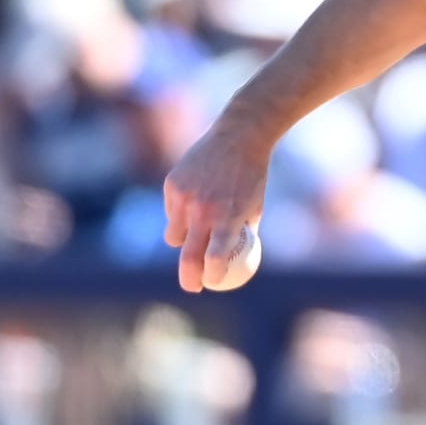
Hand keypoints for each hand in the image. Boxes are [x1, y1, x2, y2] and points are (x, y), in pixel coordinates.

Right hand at [163, 122, 269, 292]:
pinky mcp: (172, 186)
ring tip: (198, 226)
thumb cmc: (251, 176)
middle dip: (188, 278)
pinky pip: (171, 212)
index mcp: (228, 218)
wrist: (239, 138)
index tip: (212, 283)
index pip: (215, 259)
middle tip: (193, 286)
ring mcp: (184, 198)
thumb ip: (241, 233)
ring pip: (174, 236)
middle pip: (188, 257)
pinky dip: (179, 214)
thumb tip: (232, 259)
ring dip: (183, 241)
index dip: (212, 276)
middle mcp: (203, 211)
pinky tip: (195, 196)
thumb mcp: (254, 207)